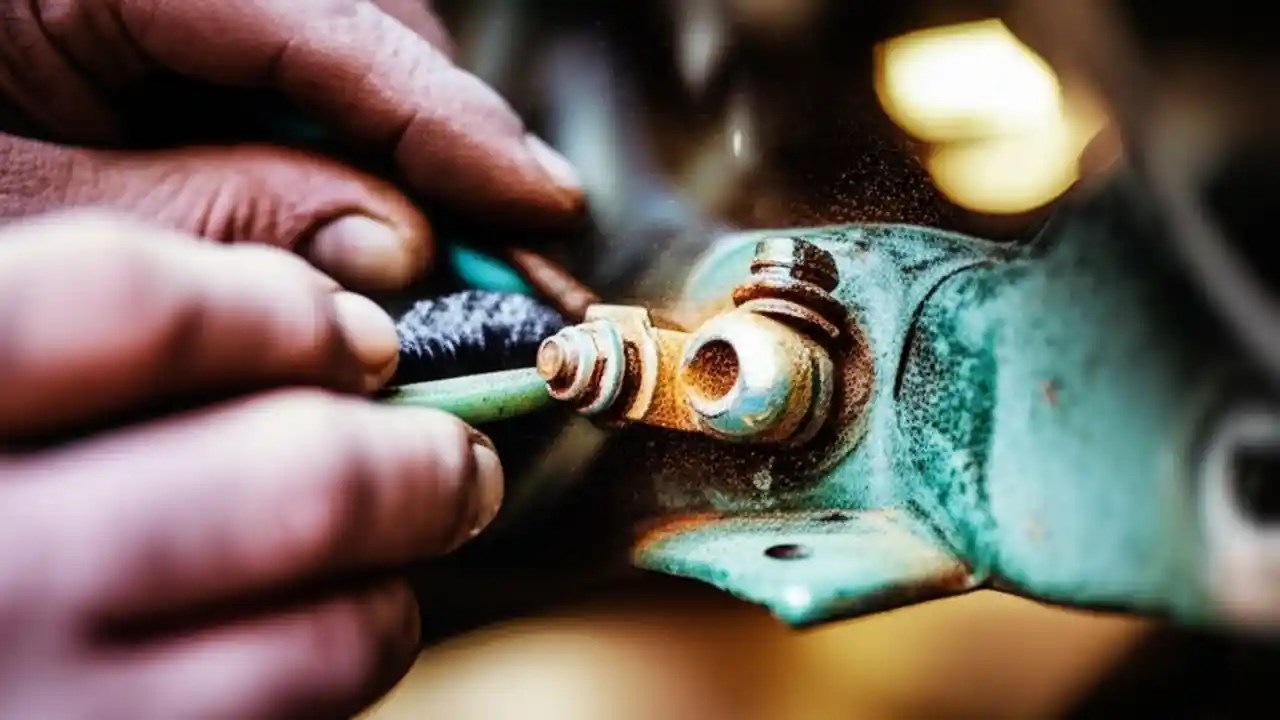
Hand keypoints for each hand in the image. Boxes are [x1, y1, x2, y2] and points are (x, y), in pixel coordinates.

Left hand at [0, 0, 582, 290]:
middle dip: (444, 147)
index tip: (544, 208)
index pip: (313, 18)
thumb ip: (224, 225)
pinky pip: (310, 75)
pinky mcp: (190, 33)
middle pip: (361, 17)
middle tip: (510, 266)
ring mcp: (191, 3)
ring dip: (411, 157)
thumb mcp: (45, 220)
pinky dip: (356, 155)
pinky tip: (375, 223)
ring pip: (353, 45)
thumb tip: (401, 254)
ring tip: (453, 260)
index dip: (445, 121)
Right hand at [0, 211, 503, 718]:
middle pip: (291, 480)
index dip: (278, 308)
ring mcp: (39, 699)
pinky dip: (348, 657)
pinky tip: (332, 626)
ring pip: (327, 632)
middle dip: (415, 458)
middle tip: (451, 452)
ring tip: (406, 550)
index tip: (354, 330)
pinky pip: (295, 712)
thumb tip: (341, 292)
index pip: (127, 303)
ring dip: (401, 582)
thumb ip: (86, 328)